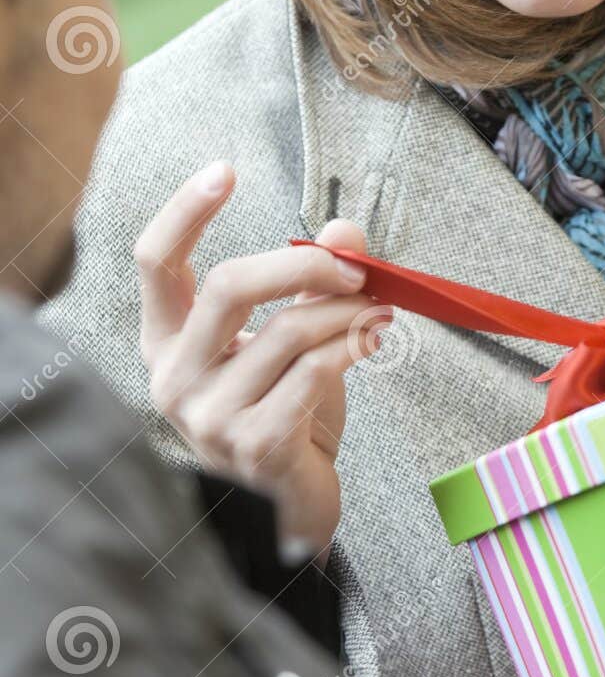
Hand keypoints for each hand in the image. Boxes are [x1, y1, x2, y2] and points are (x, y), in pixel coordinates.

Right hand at [134, 160, 392, 558]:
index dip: (184, 211)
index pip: (155, 262)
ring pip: (284, 331)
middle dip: (302, 263)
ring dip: (344, 312)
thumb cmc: (286, 416)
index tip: (224, 169)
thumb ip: (311, 284)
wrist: (294, 507)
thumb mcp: (293, 341)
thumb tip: (346, 231)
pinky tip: (375, 338)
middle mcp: (175, 379)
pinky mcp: (256, 445)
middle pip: (227, 286)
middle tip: (353, 265)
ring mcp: (211, 417)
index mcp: (168, 344)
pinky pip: (312, 374)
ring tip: (377, 308)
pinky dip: (353, 346)